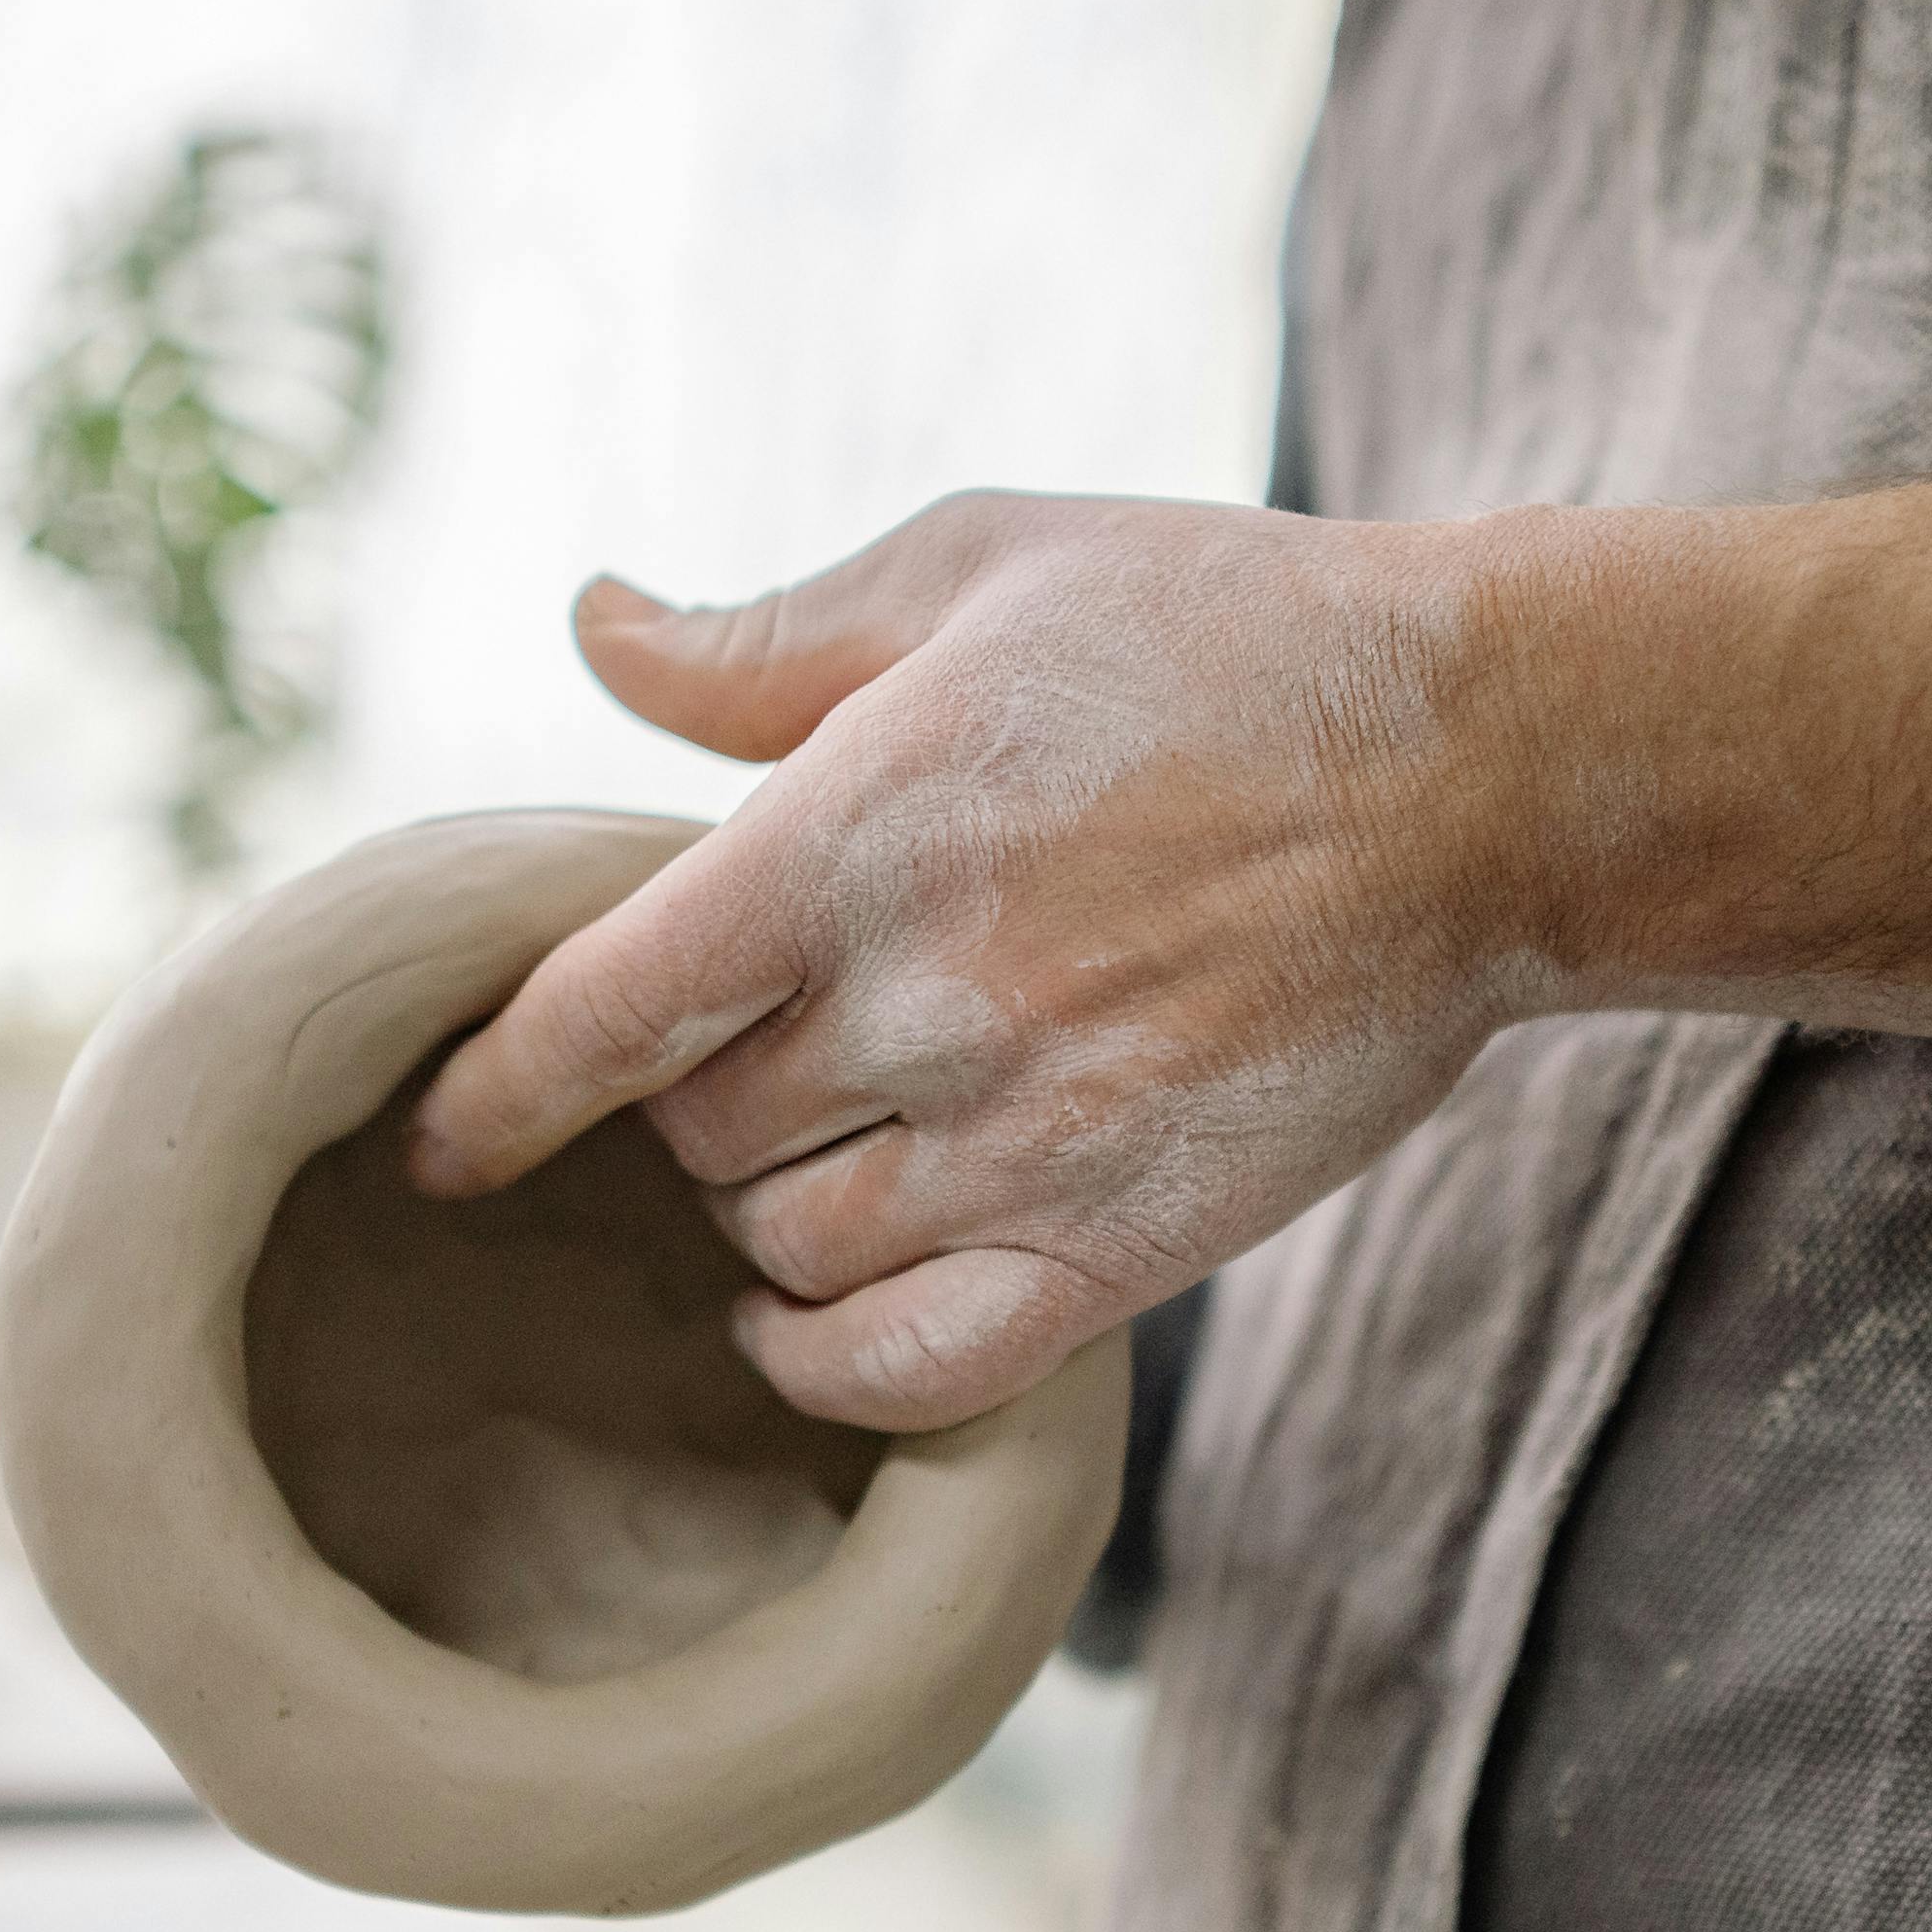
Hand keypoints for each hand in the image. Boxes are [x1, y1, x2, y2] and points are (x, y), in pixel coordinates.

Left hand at [407, 491, 1567, 1432]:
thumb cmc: (1226, 639)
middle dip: (685, 1107)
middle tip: (743, 1056)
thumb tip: (587, 625)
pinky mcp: (1131, 1237)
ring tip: (804, 1148)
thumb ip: (765, 639)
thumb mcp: (983, 569)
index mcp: (851, 837)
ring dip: (760, 1215)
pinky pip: (913, 1363)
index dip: (493, 1089)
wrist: (1492, 769)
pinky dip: (827, 1362)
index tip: (438, 1136)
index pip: (597, 1013)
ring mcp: (1029, 1137)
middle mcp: (923, 1003)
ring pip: (786, 1249)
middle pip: (694, 1136)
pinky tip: (801, 1317)